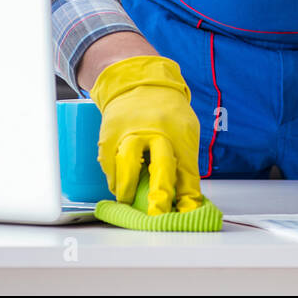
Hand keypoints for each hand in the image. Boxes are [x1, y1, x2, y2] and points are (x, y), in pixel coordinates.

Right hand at [89, 55, 203, 215]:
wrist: (139, 83)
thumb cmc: (166, 112)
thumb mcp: (185, 133)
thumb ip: (185, 165)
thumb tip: (187, 201)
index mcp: (180, 133)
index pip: (187, 170)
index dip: (187, 196)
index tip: (187, 214)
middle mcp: (157, 131)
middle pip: (161, 165)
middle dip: (160, 194)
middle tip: (157, 213)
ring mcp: (131, 132)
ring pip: (129, 164)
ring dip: (128, 189)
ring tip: (129, 201)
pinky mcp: (109, 135)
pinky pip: (109, 164)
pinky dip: (114, 179)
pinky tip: (118, 187)